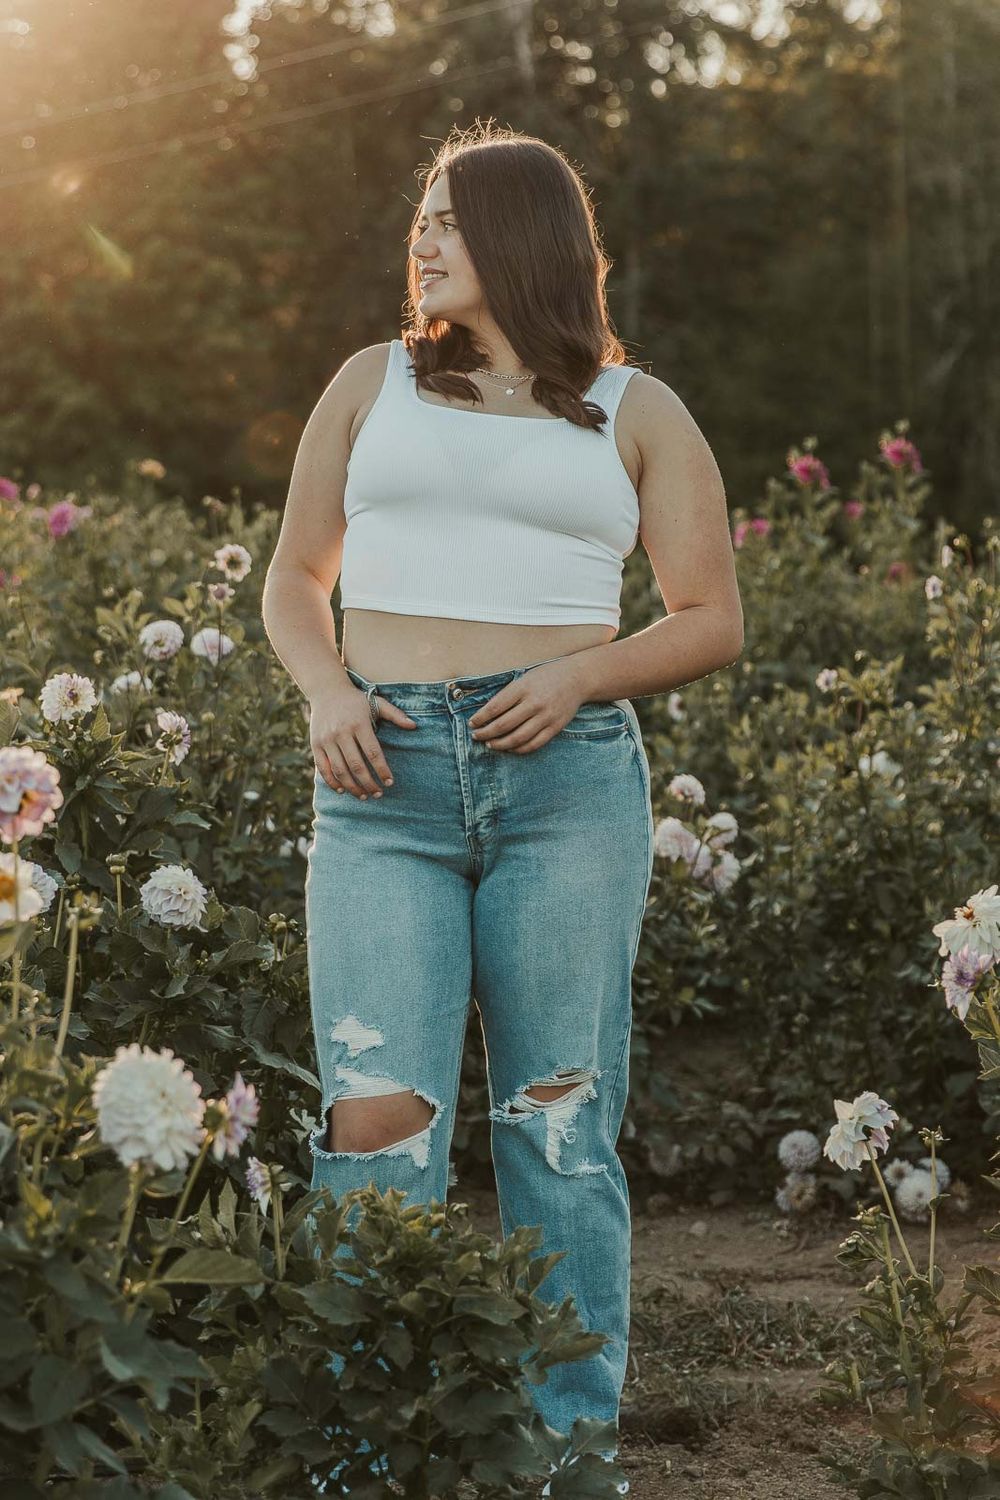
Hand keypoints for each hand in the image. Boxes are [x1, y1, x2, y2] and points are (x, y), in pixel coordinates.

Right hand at [310, 685, 417, 797]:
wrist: (326, 690)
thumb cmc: (355, 700)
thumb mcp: (376, 702)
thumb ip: (395, 714)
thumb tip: (414, 726)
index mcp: (359, 723)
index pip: (373, 753)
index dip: (382, 770)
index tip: (390, 782)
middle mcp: (341, 732)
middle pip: (356, 766)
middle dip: (368, 783)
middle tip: (378, 794)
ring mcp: (327, 740)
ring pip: (340, 770)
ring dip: (352, 787)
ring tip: (363, 796)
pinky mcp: (316, 745)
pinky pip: (323, 768)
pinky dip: (332, 782)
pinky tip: (343, 790)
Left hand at [468, 659, 588, 752]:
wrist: (577, 678)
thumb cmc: (546, 676)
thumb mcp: (525, 678)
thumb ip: (508, 694)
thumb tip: (486, 713)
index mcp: (523, 688)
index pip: (495, 707)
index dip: (480, 718)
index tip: (472, 723)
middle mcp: (534, 703)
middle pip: (503, 725)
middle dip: (486, 733)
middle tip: (477, 736)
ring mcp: (546, 717)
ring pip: (517, 738)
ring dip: (500, 744)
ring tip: (490, 744)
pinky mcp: (555, 727)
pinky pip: (533, 744)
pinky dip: (519, 749)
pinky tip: (510, 748)